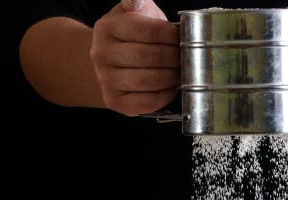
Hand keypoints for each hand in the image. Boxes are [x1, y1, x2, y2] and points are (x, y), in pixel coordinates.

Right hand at [90, 0, 179, 115]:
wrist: (107, 62)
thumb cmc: (129, 37)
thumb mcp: (132, 14)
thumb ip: (139, 4)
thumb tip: (136, 1)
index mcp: (107, 27)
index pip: (149, 31)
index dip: (171, 36)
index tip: (181, 38)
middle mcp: (102, 54)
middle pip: (151, 57)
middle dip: (175, 58)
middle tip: (185, 58)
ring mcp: (105, 79)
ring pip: (150, 81)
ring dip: (172, 78)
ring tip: (180, 72)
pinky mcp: (114, 101)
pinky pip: (146, 101)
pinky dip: (164, 96)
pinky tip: (171, 88)